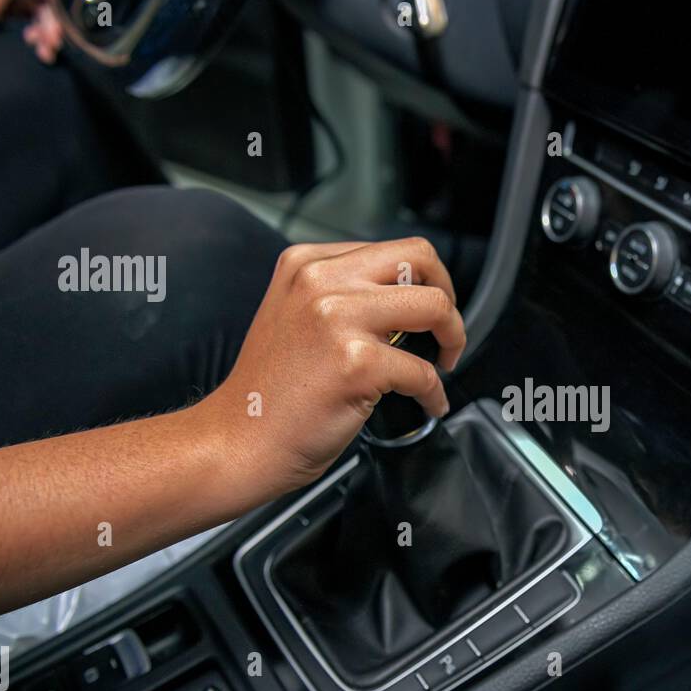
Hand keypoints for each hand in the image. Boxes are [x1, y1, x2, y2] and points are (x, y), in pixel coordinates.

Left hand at [0, 0, 62, 61]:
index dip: (56, 1)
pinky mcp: (9, 2)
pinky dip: (38, 31)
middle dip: (52, 22)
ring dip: (46, 31)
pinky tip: (34, 44)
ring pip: (41, 7)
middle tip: (53, 46)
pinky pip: (33, 15)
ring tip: (44, 53)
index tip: (59, 25)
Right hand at [197, 237, 466, 499]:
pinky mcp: (356, 362)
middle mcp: (321, 280)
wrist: (237, 441)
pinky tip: (427, 403)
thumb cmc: (269, 392)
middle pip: (420, 260)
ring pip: (434, 306)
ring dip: (453, 337)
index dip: (422, 281)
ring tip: (443, 363)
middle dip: (449, 296)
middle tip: (446, 330)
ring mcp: (338, 318)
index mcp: (306, 263)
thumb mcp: (294, 315)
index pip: (393, 249)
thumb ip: (340, 294)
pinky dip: (434, 393)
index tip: (426, 311)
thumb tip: (401, 295)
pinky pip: (424, 370)